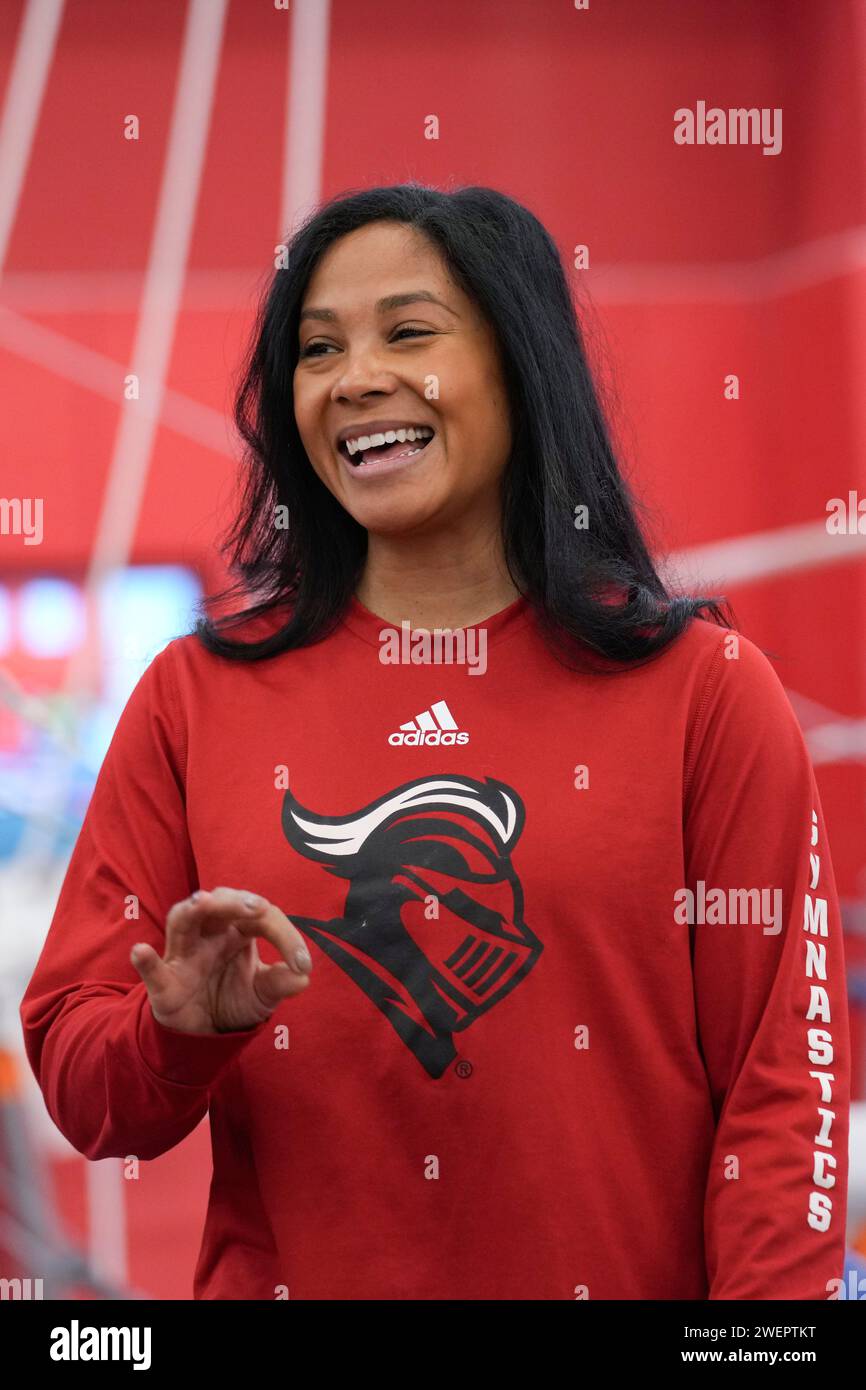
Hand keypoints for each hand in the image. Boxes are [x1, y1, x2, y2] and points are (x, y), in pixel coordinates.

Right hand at [130, 887, 311, 1034]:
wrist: (205, 1033)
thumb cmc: (234, 999)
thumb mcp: (264, 994)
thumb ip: (281, 983)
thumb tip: (303, 976)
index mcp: (238, 931)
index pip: (260, 917)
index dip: (284, 934)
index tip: (302, 963)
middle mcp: (209, 934)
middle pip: (218, 903)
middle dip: (236, 900)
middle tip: (257, 908)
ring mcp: (183, 954)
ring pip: (182, 920)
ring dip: (192, 910)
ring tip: (202, 902)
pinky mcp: (164, 983)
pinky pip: (153, 969)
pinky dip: (147, 961)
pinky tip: (142, 952)